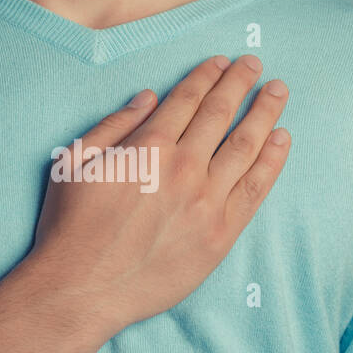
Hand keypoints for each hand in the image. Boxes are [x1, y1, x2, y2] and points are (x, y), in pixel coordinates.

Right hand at [29, 53, 290, 338]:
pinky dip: (272, 161)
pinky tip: (282, 139)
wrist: (82, 290)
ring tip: (277, 91)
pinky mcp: (219, 235)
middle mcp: (183, 169)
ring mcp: (206, 203)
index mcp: (148, 148)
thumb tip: (148, 98)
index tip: (221, 63)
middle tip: (253, 65)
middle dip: (240, 84)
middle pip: (221, 114)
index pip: (187, 100)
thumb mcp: (72, 163)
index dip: (206, 76)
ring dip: (265, 113)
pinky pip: (255, 190)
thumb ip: (113, 126)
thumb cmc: (70, 228)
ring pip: (246, 146)